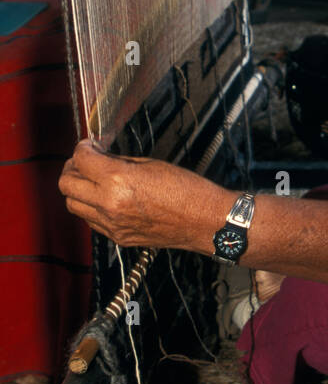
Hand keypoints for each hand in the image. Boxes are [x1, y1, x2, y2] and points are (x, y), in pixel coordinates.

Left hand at [59, 140, 223, 250]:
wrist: (205, 221)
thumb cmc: (186, 190)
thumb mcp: (151, 164)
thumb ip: (119, 162)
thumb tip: (100, 159)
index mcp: (118, 180)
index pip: (81, 159)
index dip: (82, 148)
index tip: (88, 146)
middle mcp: (109, 204)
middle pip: (66, 184)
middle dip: (72, 168)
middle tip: (83, 161)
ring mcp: (112, 224)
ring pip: (73, 205)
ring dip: (77, 190)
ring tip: (91, 181)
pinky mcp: (118, 238)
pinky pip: (90, 221)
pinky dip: (90, 208)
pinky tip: (104, 199)